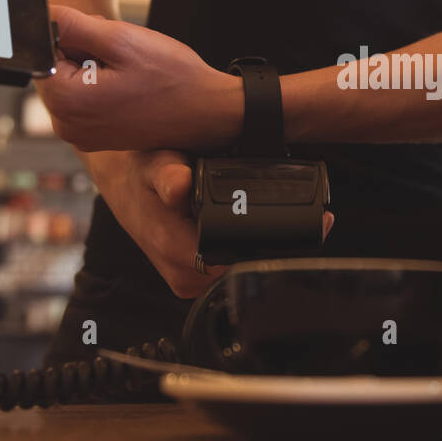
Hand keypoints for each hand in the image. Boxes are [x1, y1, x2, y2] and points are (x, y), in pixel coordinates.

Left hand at [36, 5, 242, 151]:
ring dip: (92, 69)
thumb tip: (44, 14)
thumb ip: (73, 24)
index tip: (104, 41)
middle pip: (55, 70)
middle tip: (121, 55)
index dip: (73, 37)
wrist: (208, 111)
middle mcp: (66, 126)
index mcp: (67, 102)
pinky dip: (100, 87)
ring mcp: (81, 135)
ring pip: (70, 83)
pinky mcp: (94, 137)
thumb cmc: (173, 79)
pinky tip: (129, 85)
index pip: (43, 53)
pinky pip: (84, 102)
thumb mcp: (121, 40)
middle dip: (81, 54)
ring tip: (129, 71)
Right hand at [85, 150, 334, 299]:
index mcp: (175, 249)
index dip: (277, 243)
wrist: (123, 184)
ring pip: (242, 271)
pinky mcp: (195, 278)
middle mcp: (183, 273)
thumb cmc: (138, 171)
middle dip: (278, 244)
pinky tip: (263, 229)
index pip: (238, 260)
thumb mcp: (151, 161)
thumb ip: (166, 173)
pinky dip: (248, 249)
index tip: (316, 221)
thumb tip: (178, 185)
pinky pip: (232, 269)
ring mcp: (190, 279)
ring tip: (292, 218)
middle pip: (247, 268)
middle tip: (318, 216)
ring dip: (265, 247)